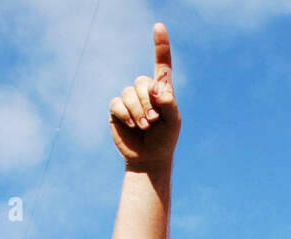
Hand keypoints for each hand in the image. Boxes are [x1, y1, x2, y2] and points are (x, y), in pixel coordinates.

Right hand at [109, 23, 179, 169]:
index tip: (159, 27)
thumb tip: (156, 87)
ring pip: (128, 93)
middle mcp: (144, 91)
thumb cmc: (165, 139)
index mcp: (162, 90)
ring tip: (144, 126)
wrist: (149, 159)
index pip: (161, 64)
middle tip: (153, 119)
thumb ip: (169, 102)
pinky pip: (117, 103)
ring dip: (138, 111)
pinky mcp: (117, 110)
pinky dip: (126, 114)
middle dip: (148, 101)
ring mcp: (129, 99)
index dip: (160, 46)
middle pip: (141, 82)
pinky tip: (132, 125)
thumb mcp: (173, 121)